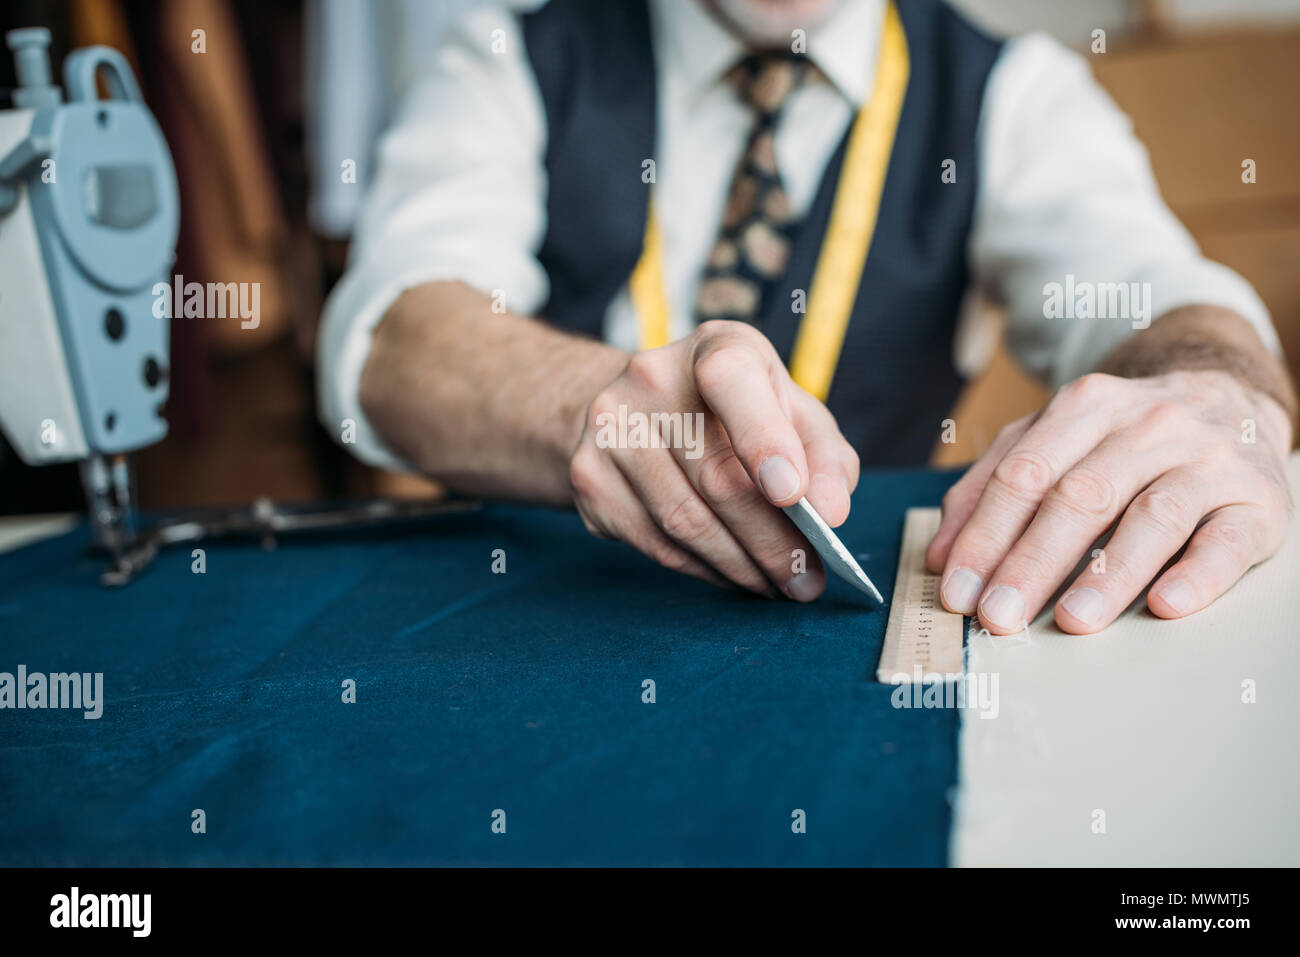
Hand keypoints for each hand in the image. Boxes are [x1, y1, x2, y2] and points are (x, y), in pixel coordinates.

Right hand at [569, 320, 858, 599]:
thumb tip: (830, 511)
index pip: (731, 379)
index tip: (794, 497)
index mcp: (714, 347)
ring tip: (780, 587)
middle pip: (716, 475)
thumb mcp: (789, 409)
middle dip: (773, 541)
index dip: (763, 439)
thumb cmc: (734, 412)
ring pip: (684, 521)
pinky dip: (705, 571)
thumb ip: (822, 453)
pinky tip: (734, 576)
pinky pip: (655, 544)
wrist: (634, 409)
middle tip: (808, 580)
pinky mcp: (589, 478)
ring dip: (741, 567)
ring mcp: (610, 428)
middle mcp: (651, 378)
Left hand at [927, 370, 1293, 634]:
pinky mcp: (1258, 497)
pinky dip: (1197, 574)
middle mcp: (1149, 424)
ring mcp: (1207, 457)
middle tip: (999, 617)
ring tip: (1071, 620)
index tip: (958, 591)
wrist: (1233, 397)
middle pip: (1080, 497)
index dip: (985, 536)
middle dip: (1032, 563)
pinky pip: (1226, 539)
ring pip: (1152, 516)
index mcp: (1086, 407)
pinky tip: (1166, 605)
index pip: (1023, 475)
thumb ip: (991, 488)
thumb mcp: (1053, 440)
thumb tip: (940, 557)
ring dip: (1108, 573)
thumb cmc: (1124, 437)